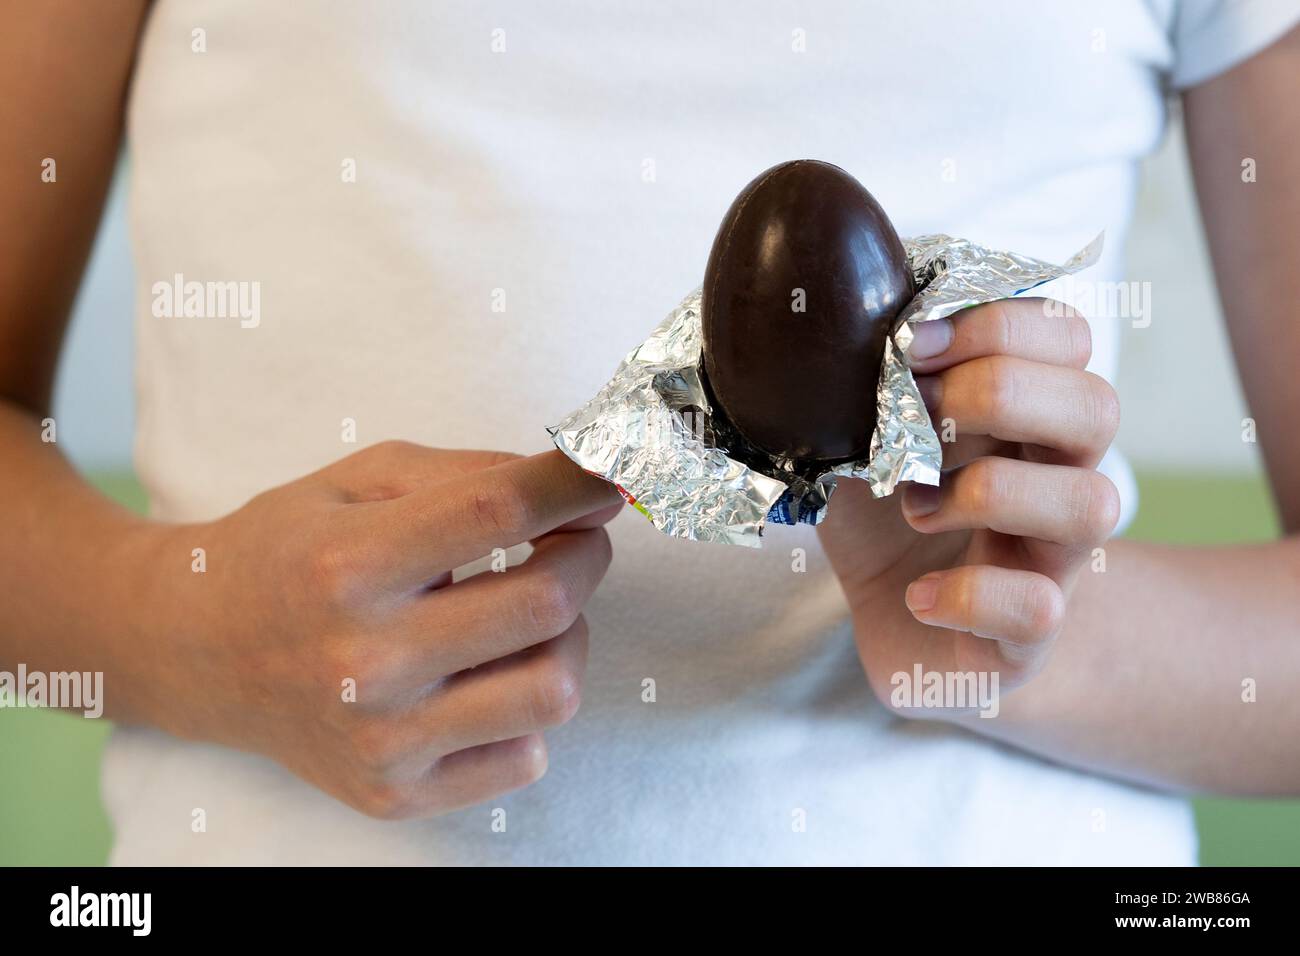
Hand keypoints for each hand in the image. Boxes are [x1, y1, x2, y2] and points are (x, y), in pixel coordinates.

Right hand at [121, 442, 621, 818]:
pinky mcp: (395, 793)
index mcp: (350, 565)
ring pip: (554, 689)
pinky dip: (529, 708)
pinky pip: (526, 755)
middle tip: (572, 537)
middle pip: (545, 602)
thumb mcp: (361, 479)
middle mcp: (364, 661)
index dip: (578, 482)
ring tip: (533, 612)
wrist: (197, 650)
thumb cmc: (291, 549)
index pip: (500, 512)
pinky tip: (492, 676)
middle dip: (586, 553)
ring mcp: (381, 739)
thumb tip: (586, 487)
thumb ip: (473, 473)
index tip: (612, 468)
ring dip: (569, 636)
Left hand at [817, 299, 1120, 714]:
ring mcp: (1056, 558)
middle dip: (999, 393)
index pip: (1067, 336)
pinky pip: (1037, 607)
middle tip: (920, 416)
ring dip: (989, 492)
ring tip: (914, 507)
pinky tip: (918, 595)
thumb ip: (861, 394)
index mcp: (1026, 415)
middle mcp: (1060, 478)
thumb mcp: (864, 444)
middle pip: (1096, 406)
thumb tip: (826, 340)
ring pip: (1090, 504)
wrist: (897, 626)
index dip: (1000, 325)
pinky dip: (968, 595)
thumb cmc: (887, 521)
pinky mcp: (1031, 634)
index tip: (912, 345)